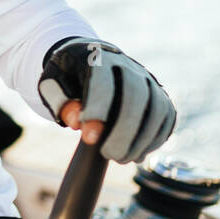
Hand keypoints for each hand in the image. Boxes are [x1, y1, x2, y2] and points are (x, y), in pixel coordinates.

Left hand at [37, 37, 175, 162]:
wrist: (91, 60)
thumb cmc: (68, 78)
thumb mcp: (52, 86)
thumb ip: (61, 103)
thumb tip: (78, 122)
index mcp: (97, 59)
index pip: (104, 83)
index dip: (99, 112)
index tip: (90, 139)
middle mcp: (128, 66)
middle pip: (137, 96)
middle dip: (125, 130)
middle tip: (109, 155)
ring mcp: (147, 79)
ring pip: (157, 108)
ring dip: (143, 139)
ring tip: (122, 159)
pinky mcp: (159, 94)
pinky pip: (167, 116)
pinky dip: (156, 138)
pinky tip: (137, 154)